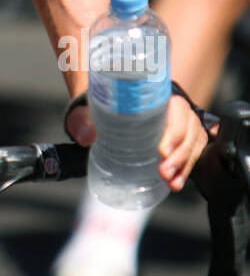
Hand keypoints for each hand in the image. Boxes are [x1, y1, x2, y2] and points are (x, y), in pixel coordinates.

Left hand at [64, 91, 209, 193]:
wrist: (100, 111)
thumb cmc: (98, 106)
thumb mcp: (86, 109)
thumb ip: (81, 119)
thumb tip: (86, 137)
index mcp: (154, 93)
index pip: (176, 107)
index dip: (175, 129)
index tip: (161, 151)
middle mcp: (171, 106)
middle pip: (189, 126)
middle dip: (180, 152)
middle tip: (163, 172)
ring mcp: (179, 122)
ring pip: (194, 139)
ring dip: (185, 163)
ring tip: (171, 182)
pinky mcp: (178, 139)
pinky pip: (192, 151)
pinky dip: (187, 168)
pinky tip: (176, 183)